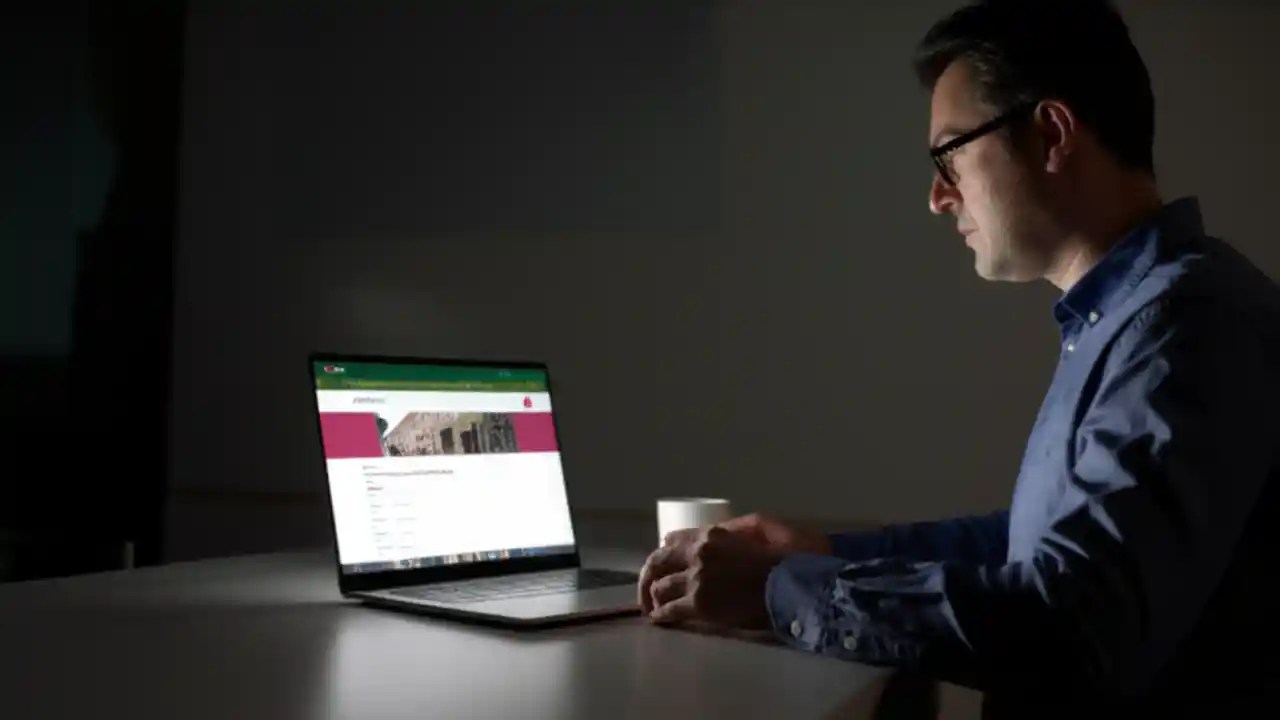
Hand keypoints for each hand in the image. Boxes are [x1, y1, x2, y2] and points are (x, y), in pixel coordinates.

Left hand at [640, 513, 829, 613]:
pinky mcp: (699, 605)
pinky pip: (669, 611)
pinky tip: (660, 620)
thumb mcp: (757, 529)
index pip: (673, 540)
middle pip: (658, 561)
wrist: (792, 586)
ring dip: (654, 598)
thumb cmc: (782, 559)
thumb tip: (715, 535)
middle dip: (649, 575)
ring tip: (653, 608)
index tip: (663, 563)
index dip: (665, 553)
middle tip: (647, 588)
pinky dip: (662, 616)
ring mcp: (696, 579)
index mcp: (710, 535)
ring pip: (660, 588)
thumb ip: (731, 531)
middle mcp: (697, 553)